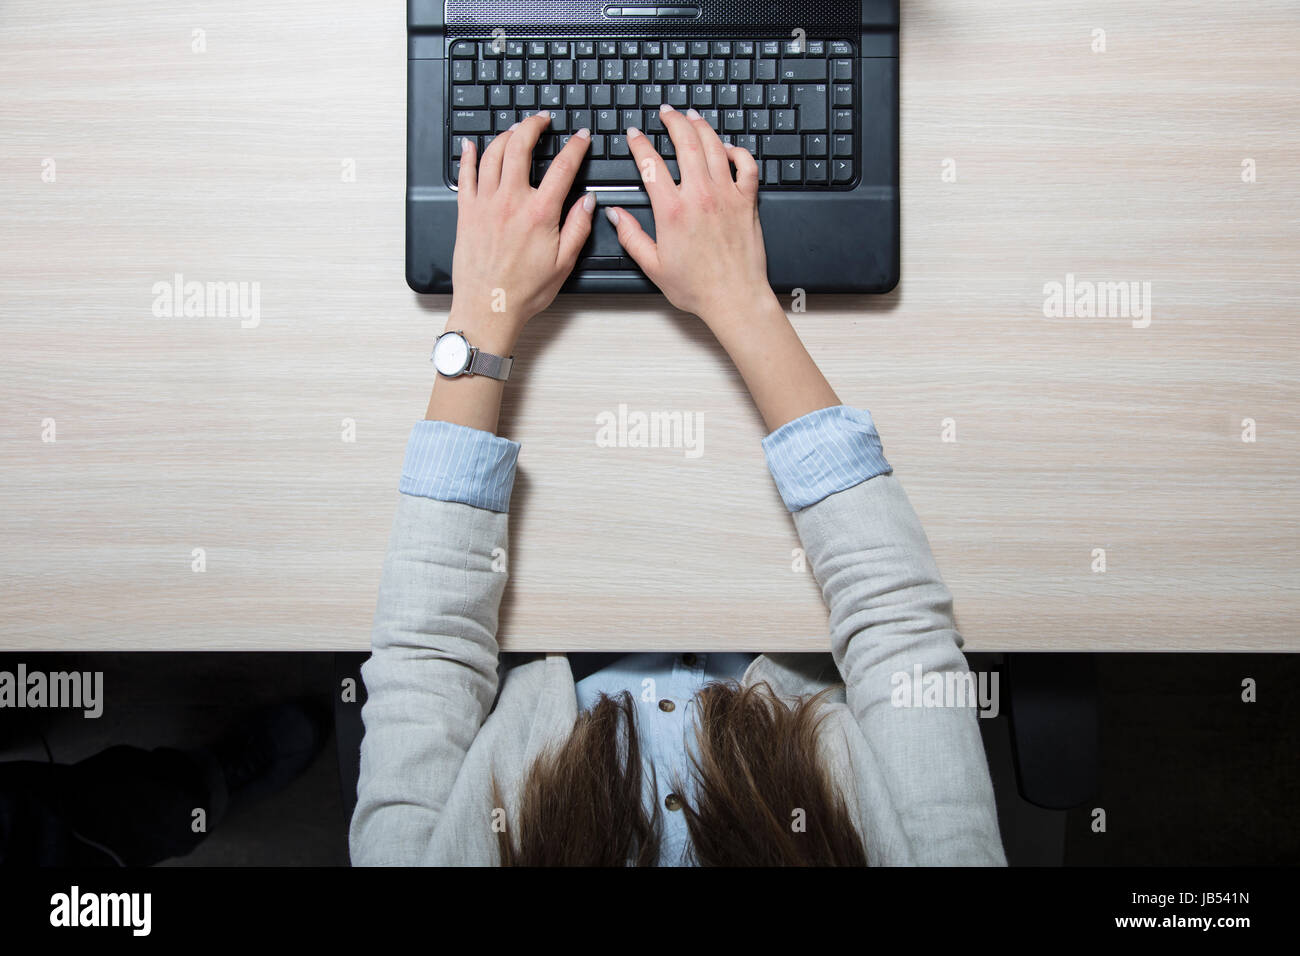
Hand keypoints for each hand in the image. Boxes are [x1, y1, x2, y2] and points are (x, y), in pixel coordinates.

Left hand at [450, 110, 595, 351]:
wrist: (488, 308)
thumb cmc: (524, 292)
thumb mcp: (564, 263)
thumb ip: (578, 227)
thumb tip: (588, 202)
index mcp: (539, 213)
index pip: (563, 167)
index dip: (575, 146)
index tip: (581, 137)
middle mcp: (510, 202)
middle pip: (520, 146)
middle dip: (533, 125)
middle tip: (542, 120)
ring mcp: (485, 204)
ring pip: (492, 154)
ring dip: (506, 135)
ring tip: (516, 130)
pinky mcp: (466, 212)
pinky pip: (465, 174)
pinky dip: (467, 155)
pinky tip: (471, 145)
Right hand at [605, 104, 777, 331]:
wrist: (735, 299)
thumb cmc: (697, 288)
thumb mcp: (653, 266)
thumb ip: (631, 236)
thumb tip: (614, 215)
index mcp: (673, 211)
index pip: (651, 164)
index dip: (639, 144)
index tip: (634, 135)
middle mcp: (701, 196)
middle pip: (686, 142)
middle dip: (673, 121)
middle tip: (666, 112)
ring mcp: (727, 196)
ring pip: (715, 146)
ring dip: (701, 126)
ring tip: (692, 116)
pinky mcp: (748, 202)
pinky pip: (746, 165)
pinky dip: (737, 151)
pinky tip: (728, 148)